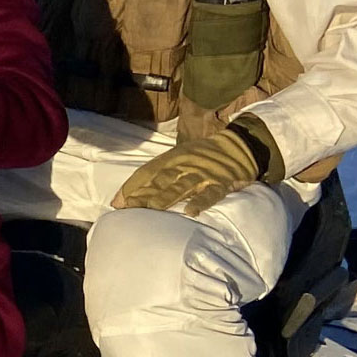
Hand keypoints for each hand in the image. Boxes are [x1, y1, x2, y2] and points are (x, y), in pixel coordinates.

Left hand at [110, 118, 280, 215]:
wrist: (240, 145)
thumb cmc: (205, 155)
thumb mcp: (181, 157)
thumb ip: (160, 173)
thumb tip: (136, 190)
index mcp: (173, 158)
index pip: (147, 172)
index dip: (131, 187)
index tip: (117, 203)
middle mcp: (185, 165)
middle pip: (160, 181)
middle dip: (143, 195)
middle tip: (127, 210)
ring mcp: (203, 174)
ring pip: (180, 187)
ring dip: (164, 199)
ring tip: (150, 211)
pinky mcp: (221, 182)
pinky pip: (210, 193)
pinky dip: (200, 202)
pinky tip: (190, 212)